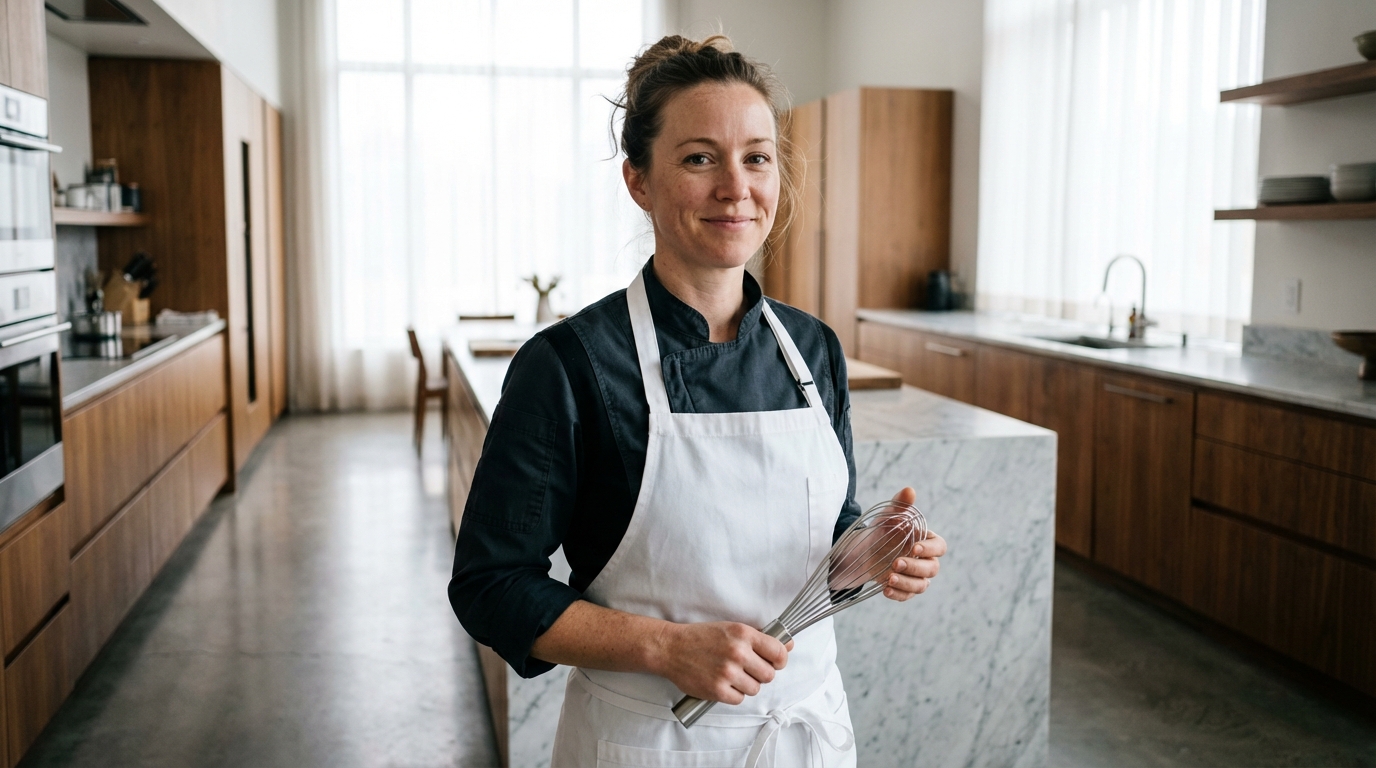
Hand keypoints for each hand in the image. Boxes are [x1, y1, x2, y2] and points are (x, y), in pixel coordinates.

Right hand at [651, 622, 791, 704]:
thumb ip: (760, 638)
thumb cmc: (702, 637)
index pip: (778, 652)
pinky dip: (733, 694)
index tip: (774, 662)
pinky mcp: (717, 690)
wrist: (671, 648)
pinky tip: (723, 683)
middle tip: (747, 669)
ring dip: (746, 685)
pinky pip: (739, 699)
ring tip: (732, 675)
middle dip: (761, 674)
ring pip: (755, 689)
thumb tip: (788, 644)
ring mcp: (727, 672)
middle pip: (769, 675)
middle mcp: (737, 652)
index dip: (779, 660)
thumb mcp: (732, 629)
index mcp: (743, 634)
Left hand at [883, 487, 945, 600]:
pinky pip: (906, 596)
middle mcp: (925, 561)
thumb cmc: (883, 530)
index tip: (915, 548)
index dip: (931, 549)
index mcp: (927, 541)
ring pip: (921, 585)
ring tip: (889, 578)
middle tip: (896, 563)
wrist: (864, 549)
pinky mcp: (904, 589)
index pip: (940, 547)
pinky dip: (898, 594)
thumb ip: (900, 504)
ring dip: (906, 583)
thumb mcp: (888, 515)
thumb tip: (909, 490)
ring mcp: (916, 576)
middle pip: (932, 569)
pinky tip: (885, 590)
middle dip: (915, 567)